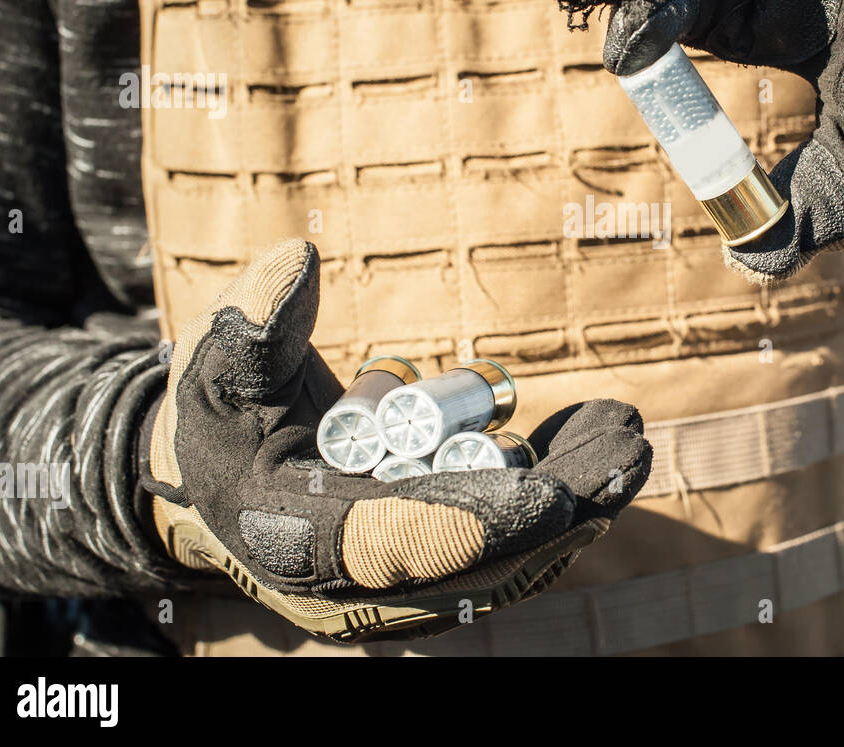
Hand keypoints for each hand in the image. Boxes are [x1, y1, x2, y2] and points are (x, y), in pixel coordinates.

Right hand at [141, 239, 650, 642]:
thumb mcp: (214, 374)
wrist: (225, 479)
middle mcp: (364, 583)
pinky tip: (599, 439)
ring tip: (629, 439)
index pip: (398, 546)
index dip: (474, 524)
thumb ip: (250, 327)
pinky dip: (559, 495)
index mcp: (301, 544)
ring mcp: (408, 580)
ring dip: (577, 501)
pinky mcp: (436, 560)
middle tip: (628, 452)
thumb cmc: (220, 424)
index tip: (548, 496)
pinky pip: (510, 536)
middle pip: (480, 559)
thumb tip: (298, 260)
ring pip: (509, 554)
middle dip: (562, 509)